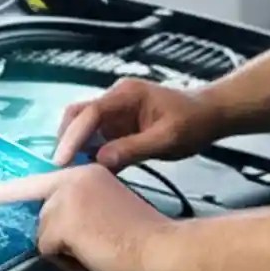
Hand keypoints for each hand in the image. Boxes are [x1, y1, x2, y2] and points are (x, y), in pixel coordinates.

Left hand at [0, 164, 174, 270]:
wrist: (163, 246)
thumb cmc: (144, 236)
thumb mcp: (108, 209)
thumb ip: (80, 209)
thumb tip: (55, 228)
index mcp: (86, 172)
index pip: (35, 181)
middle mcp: (72, 176)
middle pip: (42, 217)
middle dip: (60, 238)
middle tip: (96, 243)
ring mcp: (64, 196)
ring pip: (44, 235)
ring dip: (66, 251)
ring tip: (100, 248)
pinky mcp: (61, 218)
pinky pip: (47, 250)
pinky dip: (67, 261)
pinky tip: (94, 253)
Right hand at [53, 78, 226, 169]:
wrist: (210, 116)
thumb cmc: (192, 122)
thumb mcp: (167, 138)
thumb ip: (134, 148)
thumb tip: (100, 161)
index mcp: (126, 95)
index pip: (90, 112)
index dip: (73, 136)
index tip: (62, 160)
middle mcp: (115, 101)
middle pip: (78, 116)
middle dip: (66, 140)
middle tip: (59, 170)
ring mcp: (116, 114)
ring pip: (84, 129)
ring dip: (75, 150)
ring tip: (69, 175)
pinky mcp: (119, 128)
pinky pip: (97, 140)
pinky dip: (88, 155)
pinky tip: (86, 173)